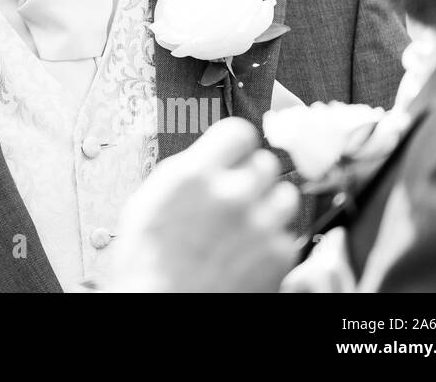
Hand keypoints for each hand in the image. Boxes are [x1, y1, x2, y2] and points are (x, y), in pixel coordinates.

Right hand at [105, 117, 299, 291]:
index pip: (239, 132)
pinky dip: (273, 240)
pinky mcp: (279, 254)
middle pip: (265, 162)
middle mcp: (231, 194)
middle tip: (237, 195)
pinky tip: (248, 251)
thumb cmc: (147, 261)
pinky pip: (287, 232)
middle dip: (252, 176)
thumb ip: (186, 172)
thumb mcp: (148, 199)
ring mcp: (259, 224)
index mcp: (195, 175)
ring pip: (286, 194)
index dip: (237, 144)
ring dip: (270, 205)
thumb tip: (208, 157)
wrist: (163, 303)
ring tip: (246, 224)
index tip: (236, 153)